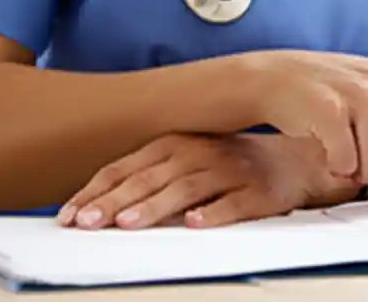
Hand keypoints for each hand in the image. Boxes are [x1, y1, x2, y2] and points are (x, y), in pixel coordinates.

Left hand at [58, 133, 356, 229]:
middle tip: (87, 222)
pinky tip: (195, 224)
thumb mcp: (189, 159)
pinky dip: (215, 213)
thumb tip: (97, 206)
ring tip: (128, 224)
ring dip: (155, 206)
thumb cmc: (233, 164)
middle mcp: (202, 152)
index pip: (127, 166)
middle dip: (115, 201)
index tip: (68, 215)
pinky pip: (236, 202)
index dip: (95, 191)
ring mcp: (232, 170)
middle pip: (151, 177)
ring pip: (187, 188)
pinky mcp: (261, 191)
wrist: (299, 160)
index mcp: (178, 143)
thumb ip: (151, 176)